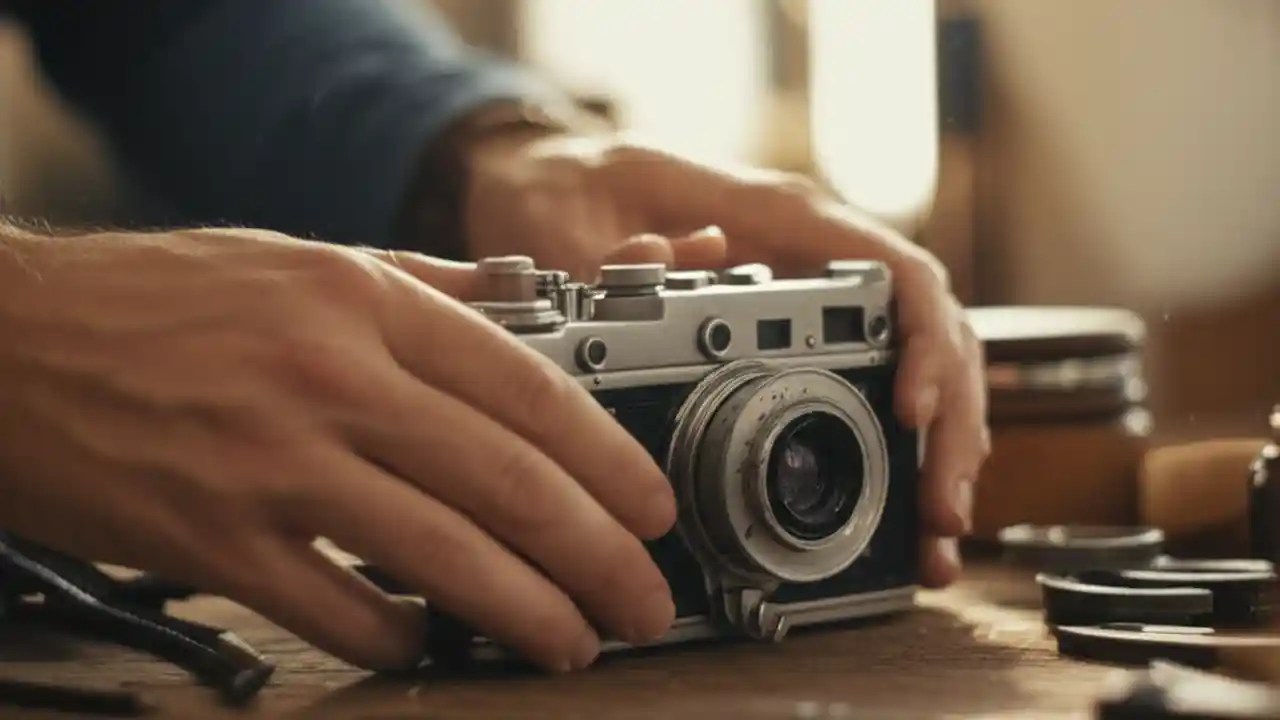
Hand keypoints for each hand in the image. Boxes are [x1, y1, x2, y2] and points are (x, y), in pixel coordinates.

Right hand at [0, 227, 676, 670]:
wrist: (8, 342)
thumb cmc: (153, 298)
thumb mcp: (299, 261)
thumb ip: (420, 290)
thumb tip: (522, 309)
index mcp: (362, 300)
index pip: (529, 385)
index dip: (609, 457)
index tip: (651, 505)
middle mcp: (330, 377)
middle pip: (509, 481)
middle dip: (599, 554)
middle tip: (643, 599)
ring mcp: (273, 465)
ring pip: (445, 555)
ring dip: (529, 612)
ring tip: (576, 641)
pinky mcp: (217, 542)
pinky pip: (342, 611)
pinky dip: (405, 637)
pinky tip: (434, 644)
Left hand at [456, 131, 989, 586]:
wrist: (558, 175)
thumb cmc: (582, 186)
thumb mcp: (581, 215)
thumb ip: (621, 249)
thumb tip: (688, 257)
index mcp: (784, 216)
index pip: (896, 273)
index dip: (925, 342)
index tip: (914, 413)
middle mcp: (816, 251)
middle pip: (932, 331)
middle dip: (950, 424)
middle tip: (940, 512)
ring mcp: (818, 289)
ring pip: (921, 362)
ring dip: (938, 447)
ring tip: (936, 534)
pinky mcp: (804, 324)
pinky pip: (882, 377)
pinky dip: (905, 441)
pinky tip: (909, 501)